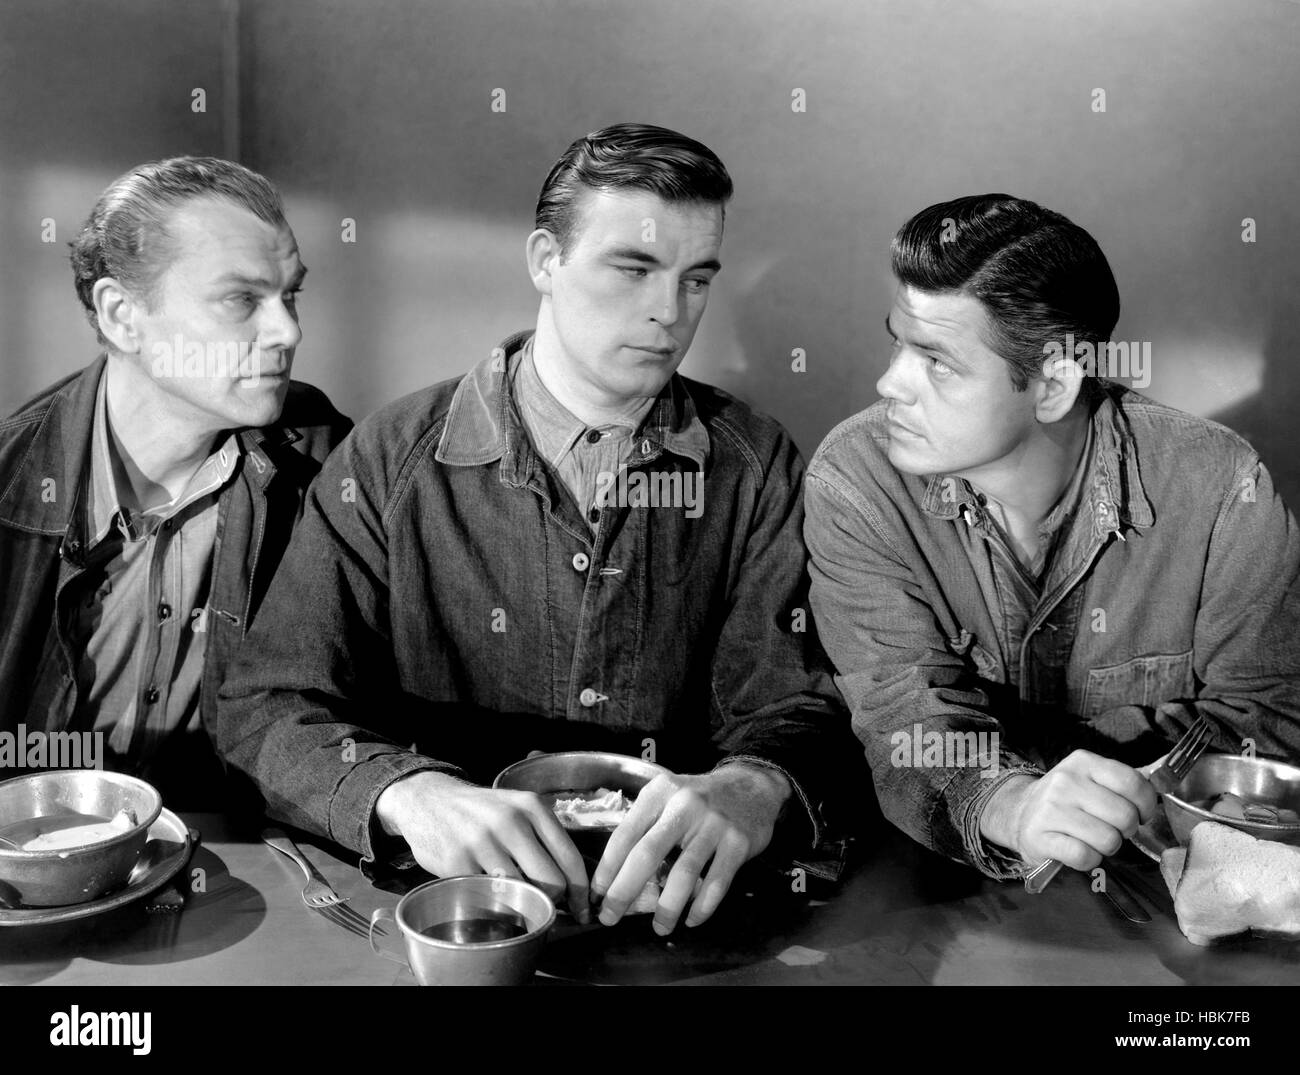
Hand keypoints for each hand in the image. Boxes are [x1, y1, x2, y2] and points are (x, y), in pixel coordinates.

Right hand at [375, 770, 590, 921]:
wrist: (429, 800)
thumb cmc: (482, 812)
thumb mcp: (517, 807)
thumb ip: (544, 836)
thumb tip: (574, 884)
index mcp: (532, 807)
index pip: (569, 858)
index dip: (581, 891)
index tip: (583, 909)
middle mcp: (510, 822)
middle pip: (551, 881)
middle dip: (553, 902)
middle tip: (547, 908)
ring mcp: (482, 842)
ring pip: (521, 893)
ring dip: (522, 905)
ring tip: (518, 903)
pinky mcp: (458, 863)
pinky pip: (488, 897)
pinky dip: (493, 905)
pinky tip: (490, 899)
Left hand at [591, 763, 789, 934]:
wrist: (752, 786)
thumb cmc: (699, 800)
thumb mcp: (668, 798)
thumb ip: (646, 826)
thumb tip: (616, 875)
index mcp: (660, 792)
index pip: (625, 834)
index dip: (608, 869)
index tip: (597, 895)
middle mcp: (685, 804)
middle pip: (647, 854)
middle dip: (624, 892)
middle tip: (611, 917)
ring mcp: (714, 823)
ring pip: (684, 874)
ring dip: (667, 908)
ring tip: (659, 928)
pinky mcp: (738, 842)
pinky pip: (716, 883)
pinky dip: (702, 907)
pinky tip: (691, 919)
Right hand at [979, 750, 1156, 871]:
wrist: (1020, 813)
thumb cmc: (1067, 800)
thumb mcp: (1091, 778)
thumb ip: (1122, 783)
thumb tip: (1162, 789)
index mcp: (1083, 762)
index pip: (1133, 783)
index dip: (1145, 805)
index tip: (1140, 814)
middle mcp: (1065, 781)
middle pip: (1125, 816)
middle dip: (1126, 830)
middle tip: (1113, 829)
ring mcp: (1051, 809)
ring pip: (1109, 840)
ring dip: (1108, 847)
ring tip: (1094, 839)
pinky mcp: (1041, 837)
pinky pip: (1086, 857)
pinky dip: (1090, 860)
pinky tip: (1080, 850)